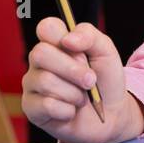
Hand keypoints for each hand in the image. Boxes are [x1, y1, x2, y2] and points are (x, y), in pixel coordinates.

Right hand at [21, 18, 142, 142]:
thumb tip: (67, 39)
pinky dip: (68, 110)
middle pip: (40, 53)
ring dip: (74, 93)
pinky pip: (46, 105)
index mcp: (56, 43)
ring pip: (46, 81)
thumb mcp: (106, 52)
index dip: (58, 35)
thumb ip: (89, 36)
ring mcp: (33, 85)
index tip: (76, 47)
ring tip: (82, 98)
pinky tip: (71, 111)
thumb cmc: (105, 80)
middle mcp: (40, 62)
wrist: (112, 114)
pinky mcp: (31, 109)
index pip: (45, 27)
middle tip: (91, 80)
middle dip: (72, 69)